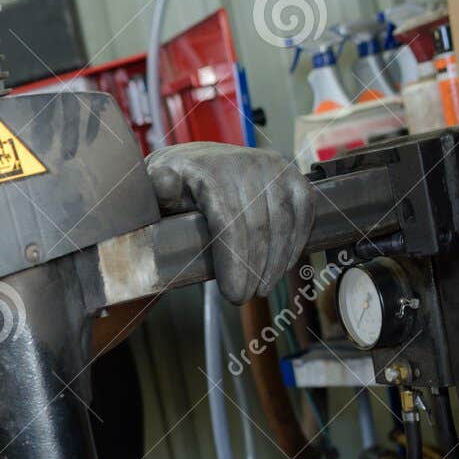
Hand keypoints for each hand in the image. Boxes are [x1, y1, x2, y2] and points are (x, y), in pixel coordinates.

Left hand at [144, 143, 313, 304]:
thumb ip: (158, 190)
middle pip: (259, 227)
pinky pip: (304, 210)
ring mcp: (273, 166)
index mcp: (211, 171)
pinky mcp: (292, 173)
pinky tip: (284, 266)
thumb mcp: (154, 186)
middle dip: (254, 269)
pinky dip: (296, 241)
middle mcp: (246, 164)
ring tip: (263, 288)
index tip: (234, 295)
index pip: (230, 223)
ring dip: (277, 262)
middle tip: (246, 297)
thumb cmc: (175, 184)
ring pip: (284, 222)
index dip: (235, 263)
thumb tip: (166, 185)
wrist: (197, 161)